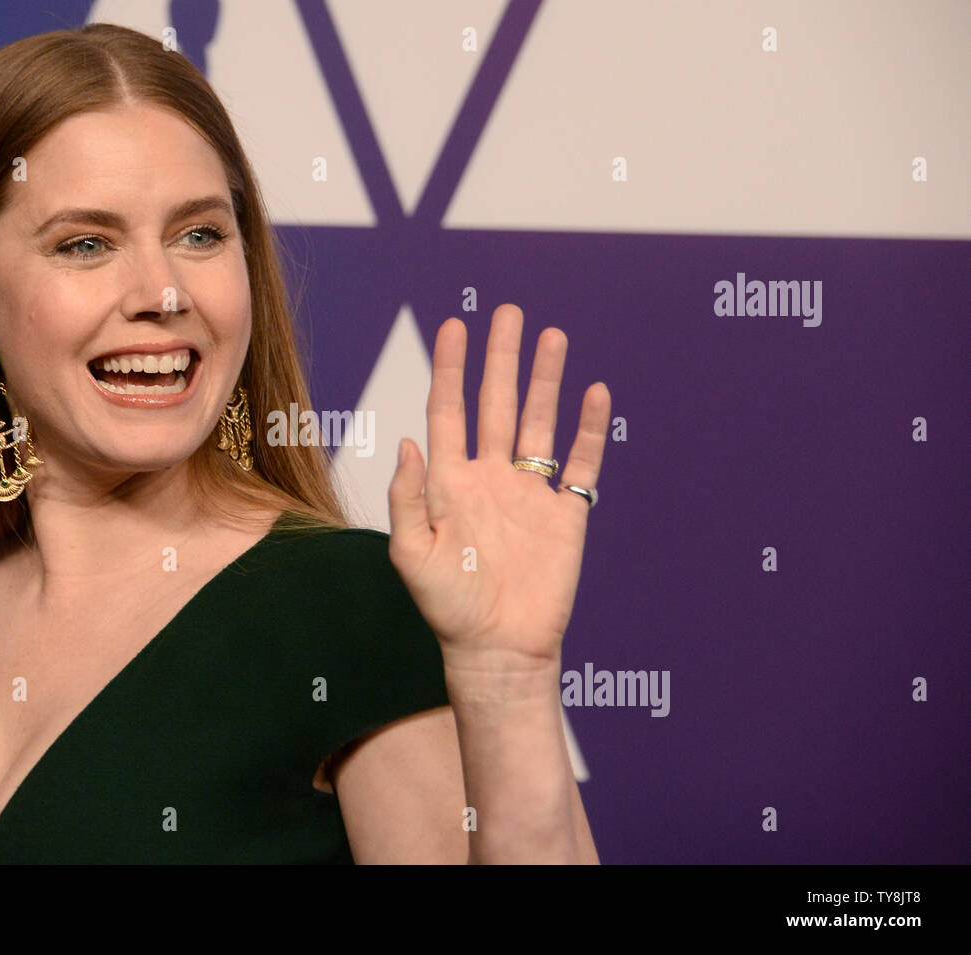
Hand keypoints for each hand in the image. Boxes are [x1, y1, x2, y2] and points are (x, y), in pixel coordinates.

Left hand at [387, 304, 609, 678]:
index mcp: (450, 483)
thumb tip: (408, 441)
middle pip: (497, 404)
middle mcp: (490, 479)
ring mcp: (529, 494)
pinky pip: (581, 466)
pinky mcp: (565, 516)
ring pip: (539, 424)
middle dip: (501, 359)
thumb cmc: (448, 608)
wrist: (498, 650)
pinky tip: (595, 395)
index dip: (451, 369)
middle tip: (508, 313)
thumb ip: (407, 497)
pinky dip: (590, 431)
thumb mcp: (411, 554)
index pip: (449, 411)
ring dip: (546, 381)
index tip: (455, 326)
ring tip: (552, 337)